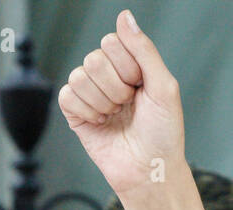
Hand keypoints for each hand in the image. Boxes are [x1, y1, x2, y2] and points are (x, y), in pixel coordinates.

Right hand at [57, 10, 183, 199]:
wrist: (151, 170)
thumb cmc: (163, 134)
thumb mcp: (165, 88)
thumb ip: (144, 50)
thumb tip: (124, 16)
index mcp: (131, 65)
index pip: (113, 42)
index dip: (129, 67)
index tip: (142, 88)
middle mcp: (109, 76)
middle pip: (94, 58)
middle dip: (117, 87)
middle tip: (130, 106)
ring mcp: (91, 93)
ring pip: (80, 76)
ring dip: (103, 101)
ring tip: (117, 116)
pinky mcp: (75, 113)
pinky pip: (67, 95)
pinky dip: (87, 111)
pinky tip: (101, 123)